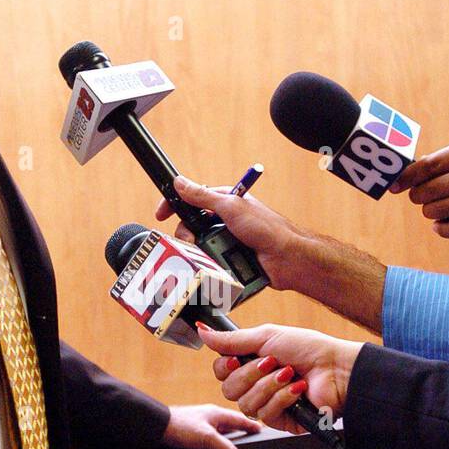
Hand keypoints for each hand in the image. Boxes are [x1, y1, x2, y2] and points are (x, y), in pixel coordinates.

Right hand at [154, 177, 310, 291]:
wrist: (287, 259)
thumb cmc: (267, 229)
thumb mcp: (231, 207)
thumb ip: (203, 196)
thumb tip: (180, 182)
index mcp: (225, 203)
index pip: (193, 199)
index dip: (175, 205)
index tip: (161, 214)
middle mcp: (224, 222)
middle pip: (192, 227)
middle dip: (186, 234)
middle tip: (189, 240)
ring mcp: (226, 242)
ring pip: (198, 247)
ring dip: (198, 251)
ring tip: (205, 255)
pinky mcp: (229, 261)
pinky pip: (210, 263)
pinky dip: (209, 264)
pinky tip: (213, 266)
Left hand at [161, 403, 261, 448]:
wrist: (154, 427)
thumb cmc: (179, 426)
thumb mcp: (206, 438)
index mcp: (216, 413)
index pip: (240, 419)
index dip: (252, 426)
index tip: (263, 430)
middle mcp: (209, 418)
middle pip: (231, 428)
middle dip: (241, 436)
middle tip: (253, 445)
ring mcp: (200, 426)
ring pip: (219, 436)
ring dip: (227, 444)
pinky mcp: (190, 435)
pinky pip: (209, 442)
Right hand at [194, 322, 362, 433]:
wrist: (337, 368)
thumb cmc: (308, 349)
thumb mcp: (266, 337)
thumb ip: (231, 339)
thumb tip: (202, 331)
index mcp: (251, 365)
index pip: (221, 373)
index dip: (225, 367)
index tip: (236, 359)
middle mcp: (257, 385)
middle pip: (228, 390)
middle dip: (250, 375)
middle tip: (271, 362)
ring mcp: (269, 405)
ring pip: (246, 404)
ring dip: (269, 385)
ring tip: (289, 373)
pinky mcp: (282, 421)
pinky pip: (266, 415)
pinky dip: (283, 398)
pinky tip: (298, 388)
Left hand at [389, 131, 448, 234]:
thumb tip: (420, 168)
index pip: (430, 165)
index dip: (407, 177)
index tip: (395, 184)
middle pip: (430, 190)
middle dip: (418, 197)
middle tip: (418, 197)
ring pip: (439, 210)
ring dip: (429, 213)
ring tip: (431, 210)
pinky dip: (442, 229)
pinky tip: (439, 226)